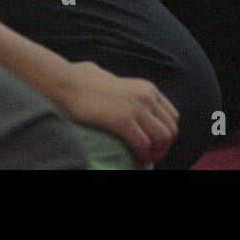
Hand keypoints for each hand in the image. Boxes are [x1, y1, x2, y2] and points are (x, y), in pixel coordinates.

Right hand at [52, 62, 179, 166]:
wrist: (68, 84)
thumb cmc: (84, 83)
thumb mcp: (115, 80)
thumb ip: (125, 88)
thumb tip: (125, 99)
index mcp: (148, 88)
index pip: (172, 117)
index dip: (166, 135)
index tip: (153, 146)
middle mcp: (147, 96)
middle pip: (170, 130)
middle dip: (163, 148)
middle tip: (149, 156)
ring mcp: (136, 107)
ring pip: (162, 139)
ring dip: (155, 154)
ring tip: (142, 159)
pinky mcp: (123, 120)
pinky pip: (144, 145)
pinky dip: (142, 156)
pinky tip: (135, 158)